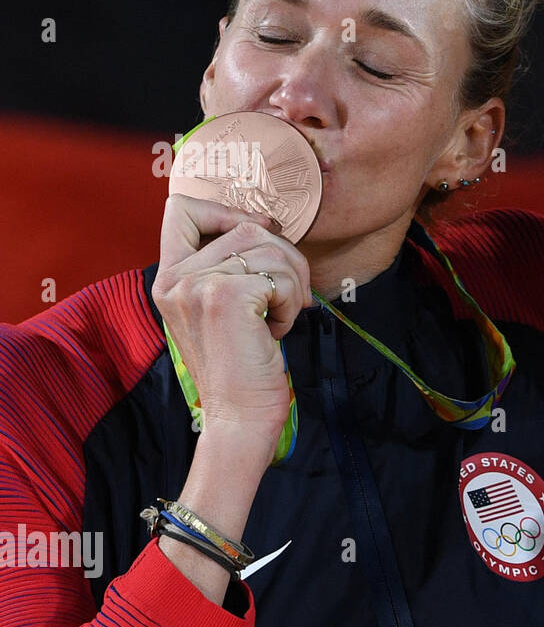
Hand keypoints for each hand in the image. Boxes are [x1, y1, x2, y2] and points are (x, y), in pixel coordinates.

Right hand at [151, 194, 311, 454]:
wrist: (239, 417)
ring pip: (270, 247)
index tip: (261, 236)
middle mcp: (174, 277)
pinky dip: (292, 303)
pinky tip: (276, 331)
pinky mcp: (225, 297)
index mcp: (168, 277)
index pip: (181, 208)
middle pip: (246, 225)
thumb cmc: (242, 365)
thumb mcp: (222, 307)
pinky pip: (281, 277)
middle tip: (291, 297)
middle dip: (286, 257)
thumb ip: (229, 266)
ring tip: (277, 319)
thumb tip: (269, 222)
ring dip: (291, 284)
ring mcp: (197, 285)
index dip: (228, 211)